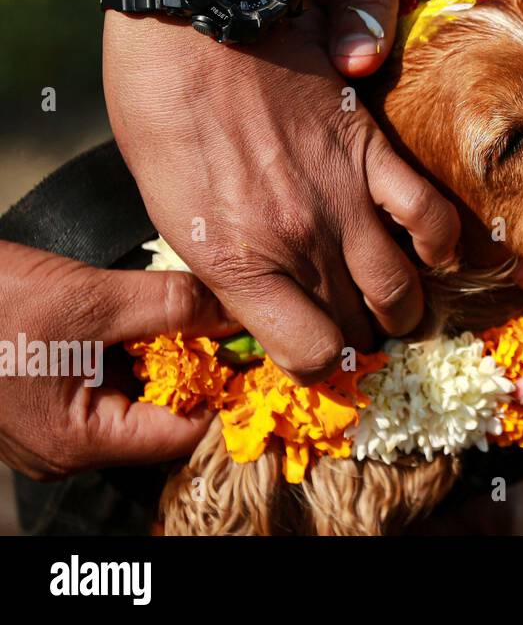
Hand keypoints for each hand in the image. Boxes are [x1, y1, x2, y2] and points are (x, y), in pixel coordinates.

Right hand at [0, 241, 238, 479]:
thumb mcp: (91, 299)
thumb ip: (171, 305)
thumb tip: (236, 308)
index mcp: (78, 443)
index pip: (183, 432)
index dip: (223, 389)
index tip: (256, 348)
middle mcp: (66, 448)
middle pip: (161, 412)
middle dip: (194, 364)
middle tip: (227, 318)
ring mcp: (52, 424)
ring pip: (136, 392)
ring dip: (162, 351)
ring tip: (189, 308)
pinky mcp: (41, 396)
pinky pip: (105, 378)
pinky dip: (131, 346)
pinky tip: (146, 311)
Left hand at [104, 0, 460, 382]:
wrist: (195, 18)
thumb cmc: (160, 107)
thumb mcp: (169, 205)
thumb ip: (226, 262)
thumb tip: (267, 294)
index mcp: (237, 262)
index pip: (310, 354)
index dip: (317, 362)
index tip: (313, 349)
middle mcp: (300, 242)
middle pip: (358, 329)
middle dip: (360, 340)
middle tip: (355, 327)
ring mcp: (344, 199)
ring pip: (403, 289)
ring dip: (405, 308)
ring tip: (396, 303)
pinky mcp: (374, 153)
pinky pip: (430, 218)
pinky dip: (442, 245)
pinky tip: (435, 252)